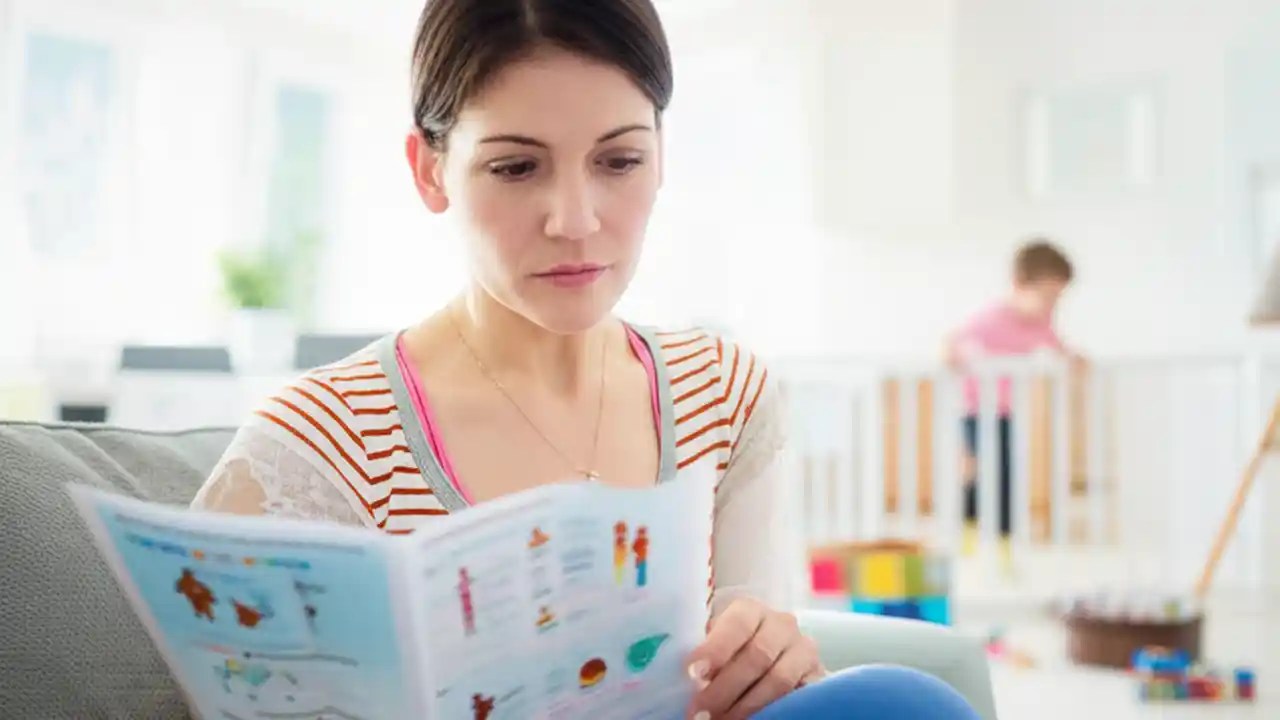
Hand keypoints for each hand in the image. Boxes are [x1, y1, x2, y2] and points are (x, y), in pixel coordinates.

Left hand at [685, 597, 824, 719]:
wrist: (777, 657)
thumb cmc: (734, 650)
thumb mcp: (719, 644)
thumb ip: (707, 653)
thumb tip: (686, 677)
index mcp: (751, 611)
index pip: (737, 623)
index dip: (716, 649)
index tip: (693, 673)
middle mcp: (781, 624)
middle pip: (757, 655)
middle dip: (725, 688)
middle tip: (700, 713)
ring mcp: (803, 649)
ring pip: (778, 679)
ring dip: (746, 706)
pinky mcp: (817, 676)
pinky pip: (798, 695)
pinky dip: (772, 710)